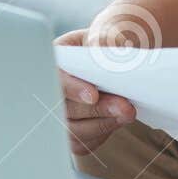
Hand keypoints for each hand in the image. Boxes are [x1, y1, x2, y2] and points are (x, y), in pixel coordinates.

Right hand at [54, 27, 138, 154]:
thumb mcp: (110, 34)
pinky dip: (101, 135)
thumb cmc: (111, 43)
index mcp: (53, 59)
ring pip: (71, 131)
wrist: (117, 59)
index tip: (93, 95)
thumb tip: (100, 50)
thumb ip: (105, 40)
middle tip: (126, 109)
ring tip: (128, 113)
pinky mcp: (70, 130)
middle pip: (62, 109)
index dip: (71, 88)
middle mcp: (50, 87)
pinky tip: (118, 120)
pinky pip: (81, 144)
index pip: (54, 77)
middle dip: (96, 111)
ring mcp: (58, 111)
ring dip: (102, 125)